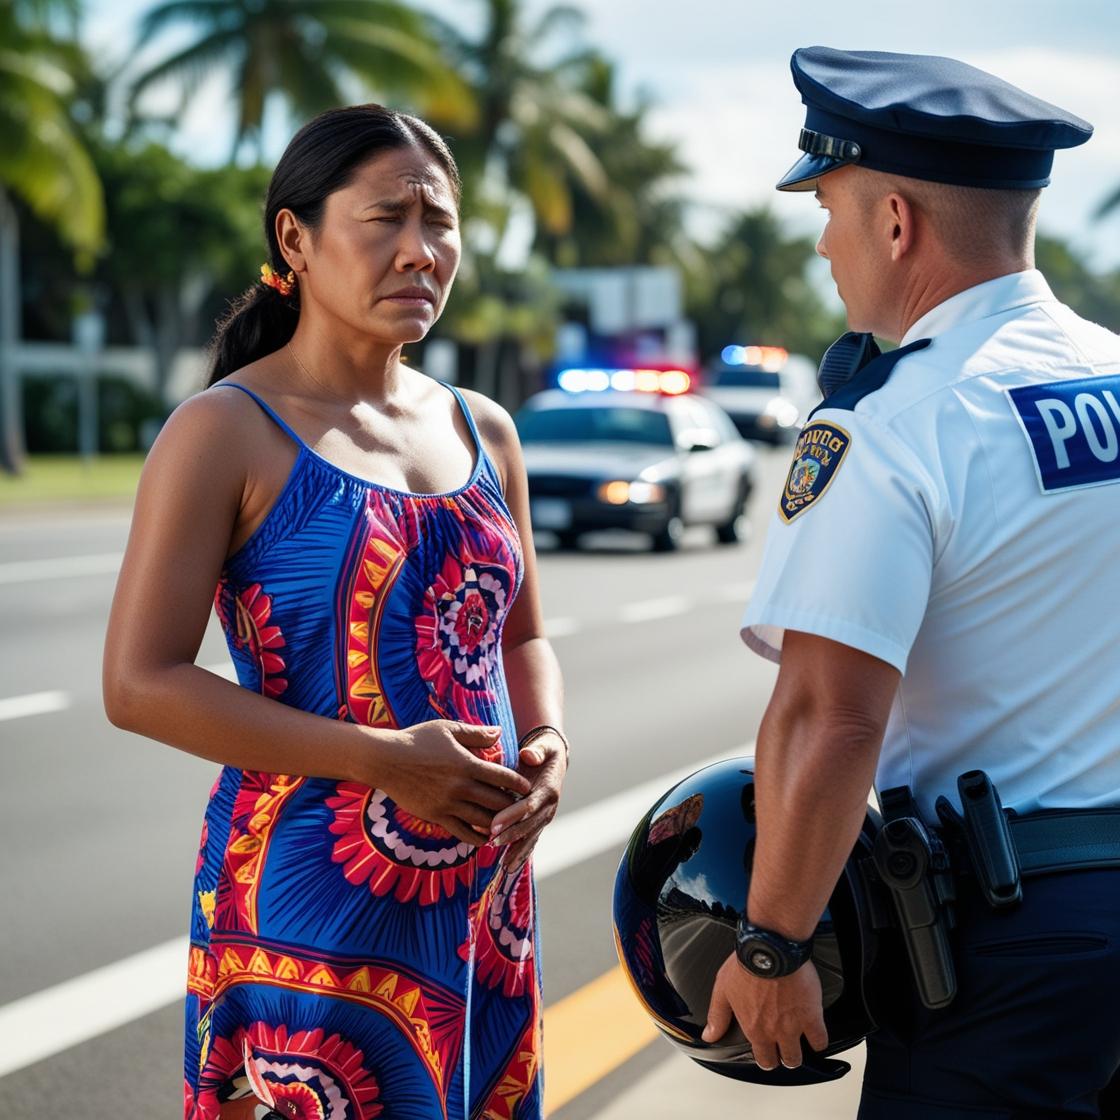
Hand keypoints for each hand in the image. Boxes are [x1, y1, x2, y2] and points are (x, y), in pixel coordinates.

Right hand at [375, 721, 531, 847]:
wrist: (385, 760)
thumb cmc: (417, 740)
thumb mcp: (447, 729)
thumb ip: (476, 733)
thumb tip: (500, 732)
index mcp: (467, 763)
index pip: (502, 777)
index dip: (518, 783)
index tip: (527, 787)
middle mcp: (460, 787)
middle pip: (497, 802)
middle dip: (512, 805)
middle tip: (522, 807)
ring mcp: (448, 804)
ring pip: (483, 820)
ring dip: (498, 823)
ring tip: (509, 823)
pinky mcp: (436, 817)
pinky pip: (462, 833)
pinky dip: (477, 838)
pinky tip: (486, 838)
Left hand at [489, 730, 567, 874]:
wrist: (554, 760)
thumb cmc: (543, 752)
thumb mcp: (542, 747)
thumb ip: (535, 751)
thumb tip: (528, 755)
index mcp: (548, 789)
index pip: (528, 805)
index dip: (511, 816)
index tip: (493, 824)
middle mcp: (549, 807)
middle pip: (528, 825)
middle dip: (510, 835)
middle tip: (490, 842)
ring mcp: (545, 817)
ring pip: (530, 837)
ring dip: (517, 850)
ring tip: (504, 866)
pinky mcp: (539, 822)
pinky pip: (531, 840)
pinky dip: (522, 854)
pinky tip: (511, 867)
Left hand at [702, 953, 827, 1069]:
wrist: (770, 949)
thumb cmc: (747, 964)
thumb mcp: (723, 989)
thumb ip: (717, 1016)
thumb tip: (709, 1035)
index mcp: (753, 1028)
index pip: (763, 1059)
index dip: (767, 1057)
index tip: (768, 1050)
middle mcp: (773, 1032)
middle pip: (785, 1060)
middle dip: (784, 1056)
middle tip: (785, 1047)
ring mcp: (794, 1026)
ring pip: (800, 1056)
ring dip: (801, 1051)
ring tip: (800, 1042)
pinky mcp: (812, 1015)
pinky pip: (821, 1039)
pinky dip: (819, 1040)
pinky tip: (816, 1033)